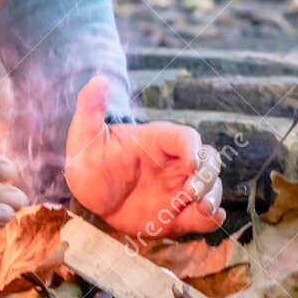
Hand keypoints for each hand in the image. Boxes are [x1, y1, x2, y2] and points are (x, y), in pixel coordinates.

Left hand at [65, 74, 223, 238]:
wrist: (88, 194)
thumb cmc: (88, 159)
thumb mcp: (84, 135)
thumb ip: (91, 108)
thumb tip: (98, 79)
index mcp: (157, 141)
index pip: (185, 137)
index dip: (193, 148)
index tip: (191, 163)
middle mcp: (173, 163)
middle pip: (208, 161)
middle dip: (208, 174)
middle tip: (193, 192)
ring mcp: (177, 188)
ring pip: (210, 187)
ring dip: (213, 197)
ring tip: (204, 209)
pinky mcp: (177, 213)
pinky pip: (201, 216)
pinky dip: (211, 218)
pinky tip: (210, 218)